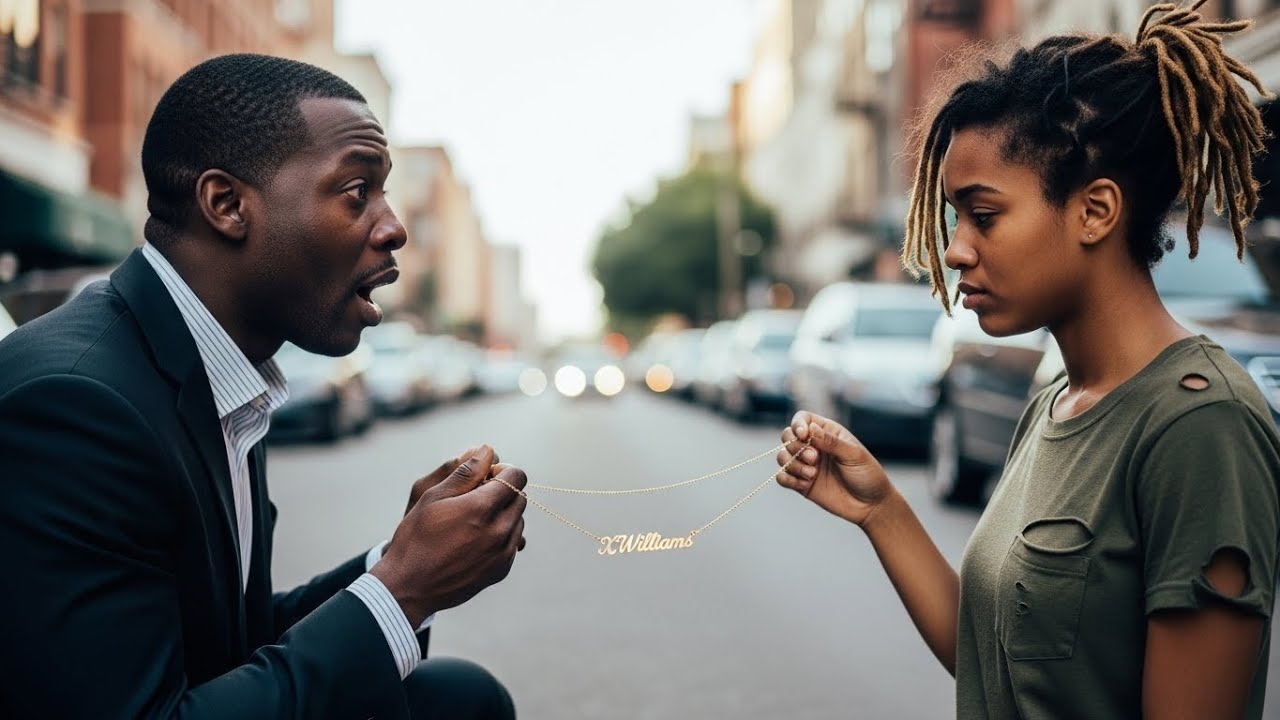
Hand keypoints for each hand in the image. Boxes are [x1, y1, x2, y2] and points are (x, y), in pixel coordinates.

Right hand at [372, 445, 527, 625]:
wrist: (410, 586)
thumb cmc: (416, 537)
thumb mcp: (433, 496)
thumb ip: (466, 472)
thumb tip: (487, 450)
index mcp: (483, 508)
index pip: (516, 476)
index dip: (502, 471)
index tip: (485, 477)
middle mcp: (499, 531)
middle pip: (520, 497)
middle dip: (503, 491)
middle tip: (476, 497)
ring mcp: (503, 553)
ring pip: (518, 521)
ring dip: (503, 514)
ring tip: (473, 521)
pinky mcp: (502, 570)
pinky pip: (512, 543)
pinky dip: (501, 536)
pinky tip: (475, 540)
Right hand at [776, 411, 895, 526]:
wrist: (870, 505)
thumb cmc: (867, 475)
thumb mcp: (853, 455)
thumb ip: (831, 442)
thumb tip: (810, 428)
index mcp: (827, 433)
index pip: (803, 419)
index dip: (797, 424)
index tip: (802, 434)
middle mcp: (813, 446)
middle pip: (787, 436)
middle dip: (795, 446)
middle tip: (814, 459)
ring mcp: (806, 465)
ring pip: (782, 456)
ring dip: (792, 464)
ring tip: (812, 475)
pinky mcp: (801, 483)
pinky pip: (782, 477)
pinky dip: (787, 478)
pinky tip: (805, 484)